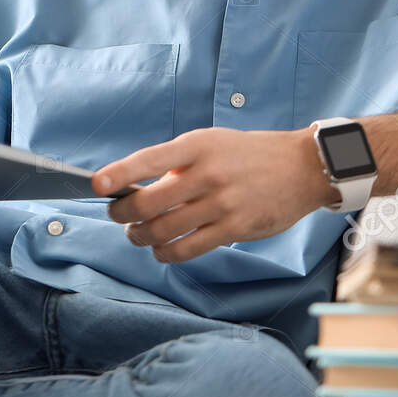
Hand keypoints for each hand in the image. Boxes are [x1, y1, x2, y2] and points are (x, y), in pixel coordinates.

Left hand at [93, 128, 337, 261]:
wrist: (302, 167)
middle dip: (122, 213)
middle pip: (148, 203)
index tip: (96, 186)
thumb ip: (177, 163)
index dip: (118, 174)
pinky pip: (188, 249)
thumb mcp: (211, 142)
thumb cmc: (247, 154)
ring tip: (136, 234)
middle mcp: (207, 174)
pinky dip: (166, 254)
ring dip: (140, 236)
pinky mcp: (234, 229)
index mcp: (197, 146)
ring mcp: (221, 203)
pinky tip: (161, 250)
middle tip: (117, 215)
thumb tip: (138, 187)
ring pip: (163, 230)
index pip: (148, 159)